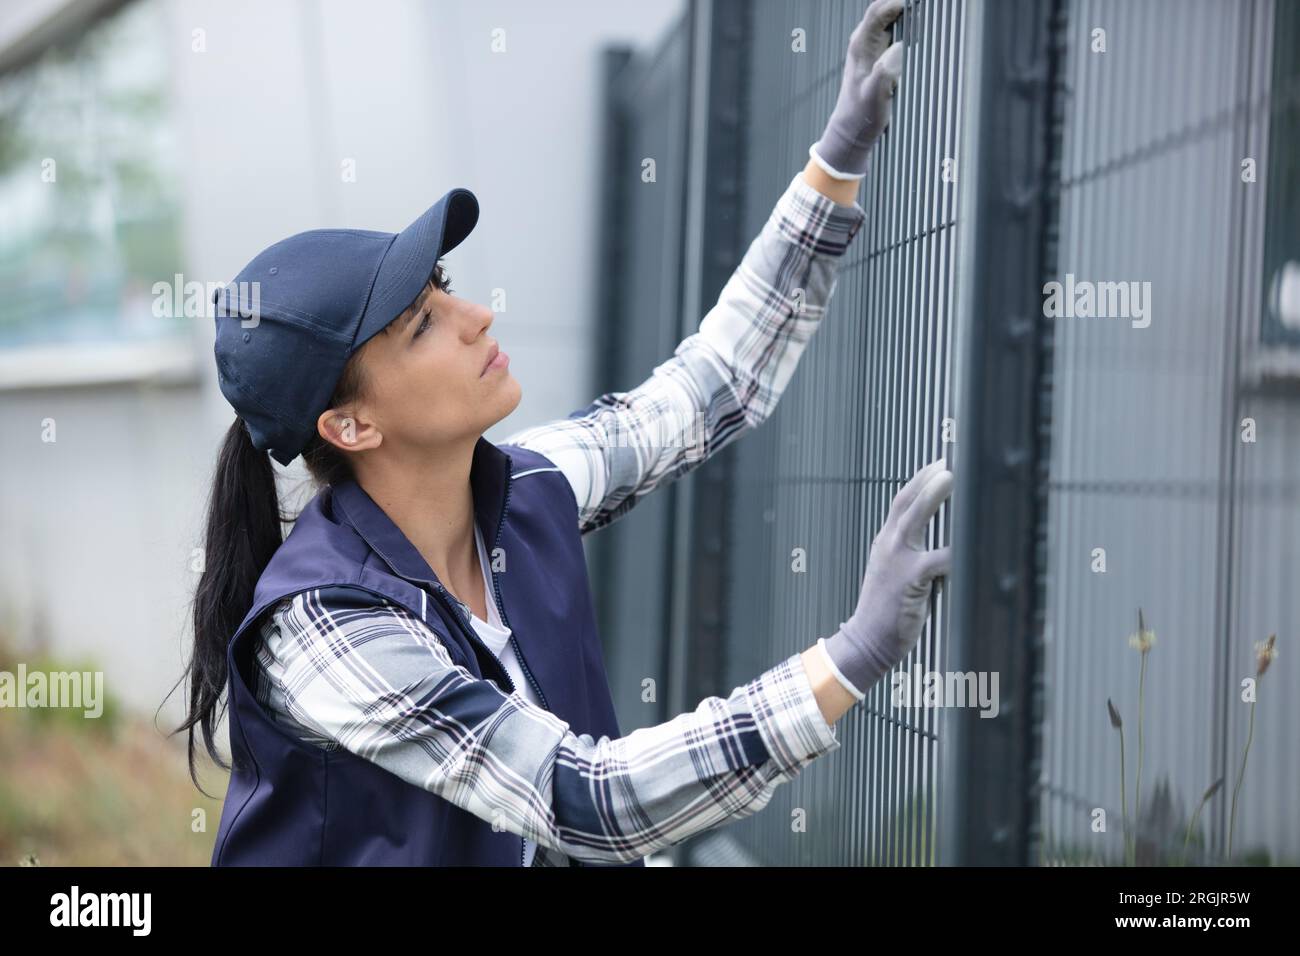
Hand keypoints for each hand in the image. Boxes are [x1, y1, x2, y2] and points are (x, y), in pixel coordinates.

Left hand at [809, 0, 905, 179]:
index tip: (917, 6)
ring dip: (904, 18)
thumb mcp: (876, 95)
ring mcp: (870, 49)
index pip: (878, 11)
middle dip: (902, 8)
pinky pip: (892, 35)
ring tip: (921, 21)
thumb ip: (887, 70)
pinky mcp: (877, 58)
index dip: (897, 4)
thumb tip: (900, 48)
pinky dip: (903, 31)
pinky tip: (914, 38)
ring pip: (889, 22)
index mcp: (860, 46)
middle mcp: (863, 43)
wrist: (852, 132)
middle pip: (884, 11)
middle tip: (922, 14)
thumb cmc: (861, 116)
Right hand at [821, 458, 952, 697]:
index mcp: (886, 543)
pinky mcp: (909, 579)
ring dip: (933, 496)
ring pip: (915, 519)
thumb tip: (944, 545)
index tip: (939, 463)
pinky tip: (968, 544)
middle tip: (948, 460)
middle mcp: (888, 545)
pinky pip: (937, 558)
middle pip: (907, 502)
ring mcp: (897, 561)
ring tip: (950, 477)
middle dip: (927, 478)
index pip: (902, 502)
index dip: (920, 480)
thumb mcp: (895, 575)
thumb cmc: (885, 612)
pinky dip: (954, 551)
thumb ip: (914, 556)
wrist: (866, 641)